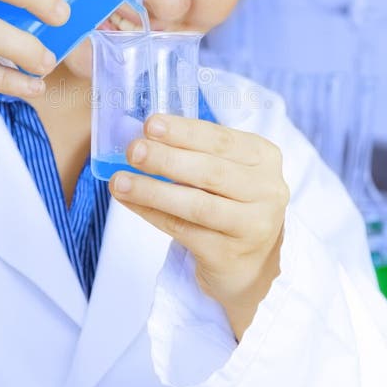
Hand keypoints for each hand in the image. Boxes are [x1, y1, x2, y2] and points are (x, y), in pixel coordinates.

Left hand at [109, 114, 288, 340]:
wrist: (251, 262)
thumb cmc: (231, 202)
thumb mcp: (228, 170)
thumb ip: (195, 151)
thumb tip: (141, 136)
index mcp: (264, 157)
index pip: (221, 139)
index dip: (185, 131)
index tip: (151, 124)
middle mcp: (266, 190)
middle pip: (210, 171)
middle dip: (166, 159)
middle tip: (133, 150)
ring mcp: (252, 225)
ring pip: (196, 204)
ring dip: (153, 190)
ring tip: (120, 181)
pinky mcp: (229, 254)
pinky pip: (183, 230)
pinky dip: (152, 213)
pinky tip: (130, 202)